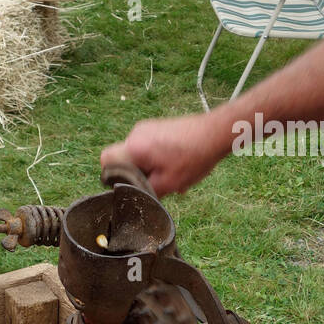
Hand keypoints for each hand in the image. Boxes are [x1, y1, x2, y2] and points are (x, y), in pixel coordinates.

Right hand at [101, 112, 228, 196]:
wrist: (216, 132)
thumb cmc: (195, 156)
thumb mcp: (169, 183)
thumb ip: (146, 191)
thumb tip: (134, 196)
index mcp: (134, 147)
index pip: (106, 161)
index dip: (113, 177)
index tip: (130, 185)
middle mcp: (136, 134)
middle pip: (126, 160)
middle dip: (140, 174)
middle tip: (159, 184)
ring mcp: (148, 128)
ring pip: (140, 155)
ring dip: (154, 168)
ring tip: (175, 176)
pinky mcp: (159, 127)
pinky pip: (151, 147)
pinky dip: (160, 159)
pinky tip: (179, 167)